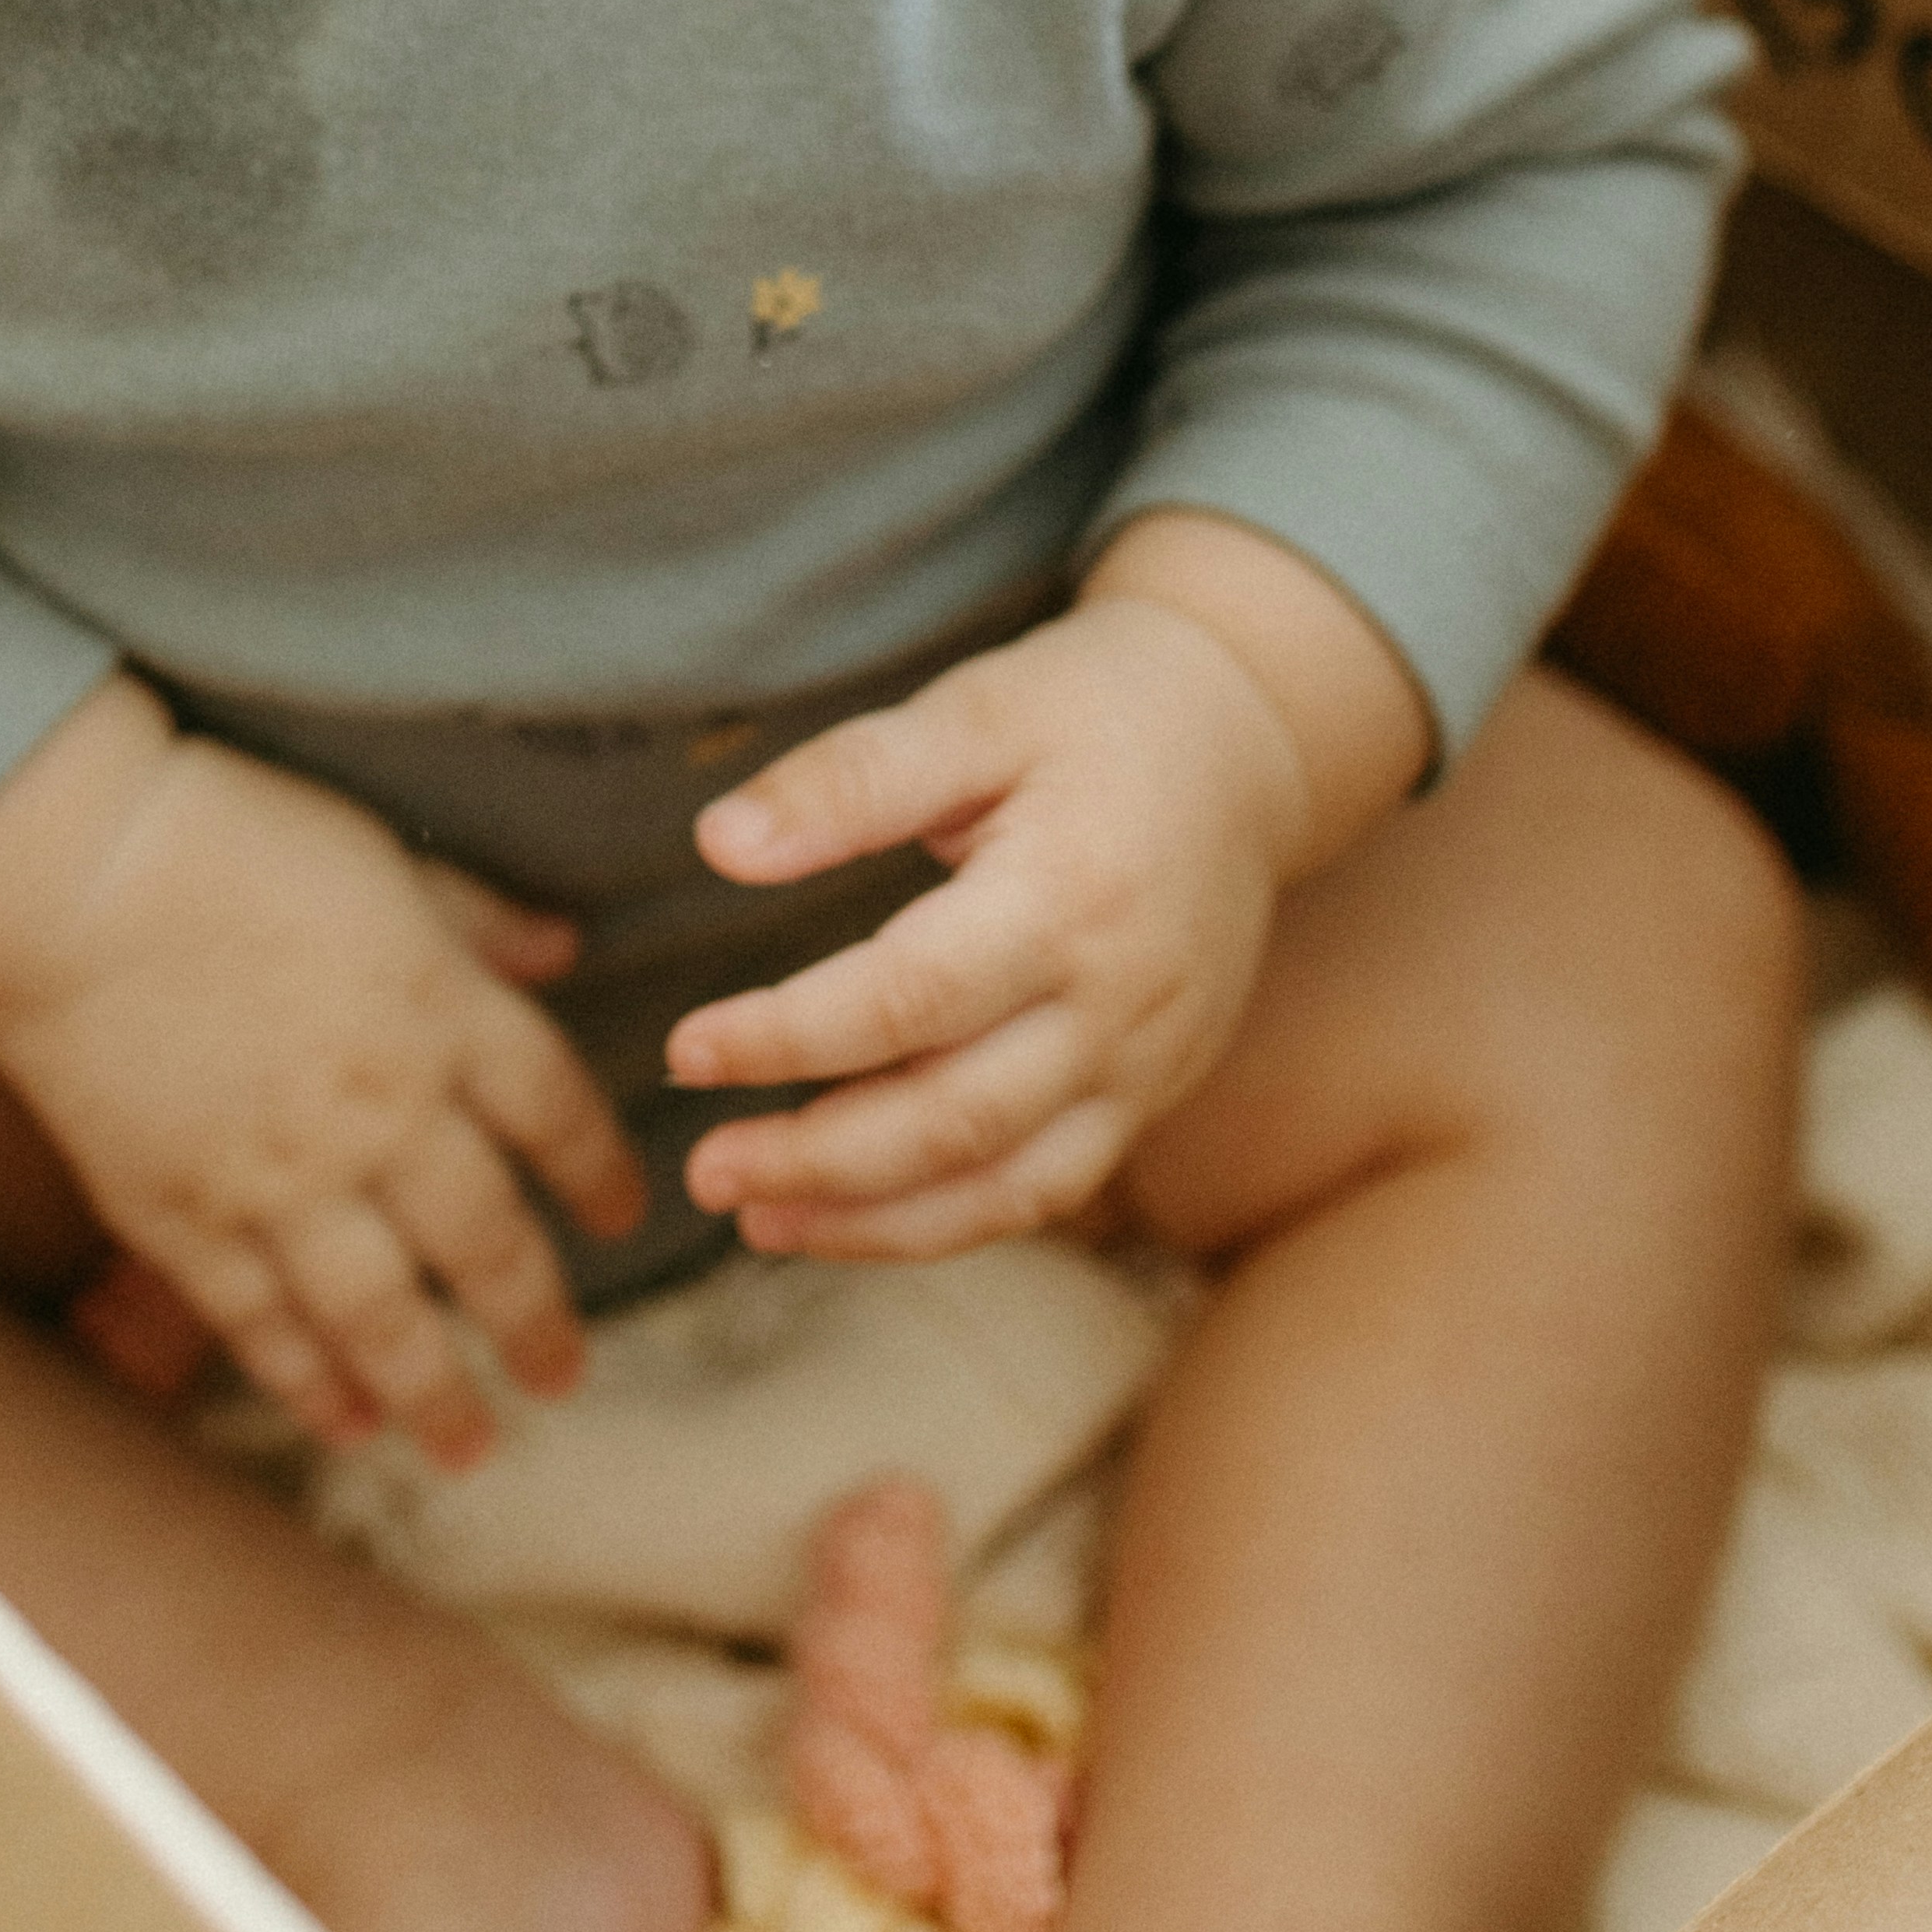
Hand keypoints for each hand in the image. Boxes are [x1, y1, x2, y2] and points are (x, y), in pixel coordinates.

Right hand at [0, 683, 641, 1461]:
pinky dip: (307, 1384)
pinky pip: (262, 1326)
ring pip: (383, 1319)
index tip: (622, 1221)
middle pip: (487, 1244)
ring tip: (472, 1449)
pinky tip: (343, 1424)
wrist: (72, 878)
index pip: (556, 1114)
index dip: (598, 1173)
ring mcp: (284, 1182)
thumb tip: (563, 948)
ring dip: (436, 1395)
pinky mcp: (186, 1219)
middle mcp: (384, 1115)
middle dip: (535, 1323)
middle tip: (563, 1381)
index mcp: (442, 1013)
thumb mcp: (384, 855)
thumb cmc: (228, 838)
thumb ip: (476, 918)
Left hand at [662, 536, 1419, 1258]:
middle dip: (818, 1161)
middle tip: (704, 1170)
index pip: (908, 999)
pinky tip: (854, 1216)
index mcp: (1068, 896)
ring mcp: (1145, 1063)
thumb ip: (850, 779)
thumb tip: (718, 845)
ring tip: (758, 1221)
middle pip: (955, 1118)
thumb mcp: (973, 710)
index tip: (686, 1050)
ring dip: (874, 1221)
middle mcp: (1117, 1002)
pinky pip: (1049, 1187)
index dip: (790, 1037)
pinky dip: (947, 1219)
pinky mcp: (1152, 1094)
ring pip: (1005, 1185)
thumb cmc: (1088, 713)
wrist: (1245, 742)